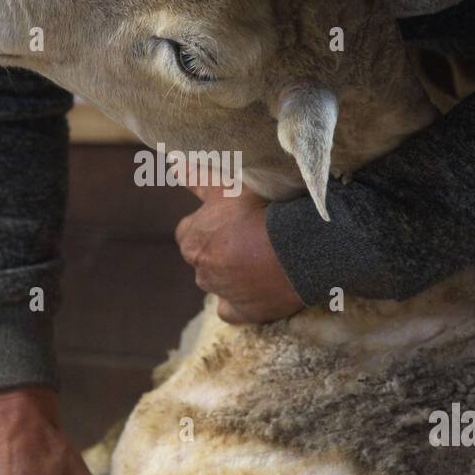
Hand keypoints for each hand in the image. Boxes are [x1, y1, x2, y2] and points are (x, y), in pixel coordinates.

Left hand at [174, 185, 304, 322]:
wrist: (301, 245)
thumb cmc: (262, 210)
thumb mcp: (228, 186)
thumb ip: (198, 176)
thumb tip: (173, 163)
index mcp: (192, 240)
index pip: (188, 231)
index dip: (209, 222)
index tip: (229, 216)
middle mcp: (201, 270)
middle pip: (203, 258)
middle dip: (218, 249)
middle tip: (247, 235)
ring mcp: (223, 293)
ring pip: (218, 282)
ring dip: (231, 272)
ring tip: (259, 257)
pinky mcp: (245, 311)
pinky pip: (231, 310)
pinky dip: (238, 302)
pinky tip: (252, 290)